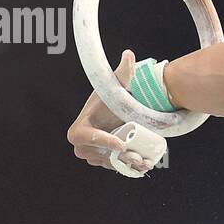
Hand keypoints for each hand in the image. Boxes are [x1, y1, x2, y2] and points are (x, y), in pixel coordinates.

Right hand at [66, 50, 159, 174]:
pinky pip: (113, 167)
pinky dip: (127, 169)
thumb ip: (122, 72)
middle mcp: (81, 147)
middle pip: (101, 155)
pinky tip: (142, 168)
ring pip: (110, 163)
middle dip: (119, 157)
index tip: (122, 144)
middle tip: (138, 156)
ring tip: (144, 162)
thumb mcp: (116, 86)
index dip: (105, 141)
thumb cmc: (110, 98)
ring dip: (126, 165)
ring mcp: (91, 156)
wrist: (113, 112)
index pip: (89, 138)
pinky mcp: (102, 162)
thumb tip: (129, 54)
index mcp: (78, 130)